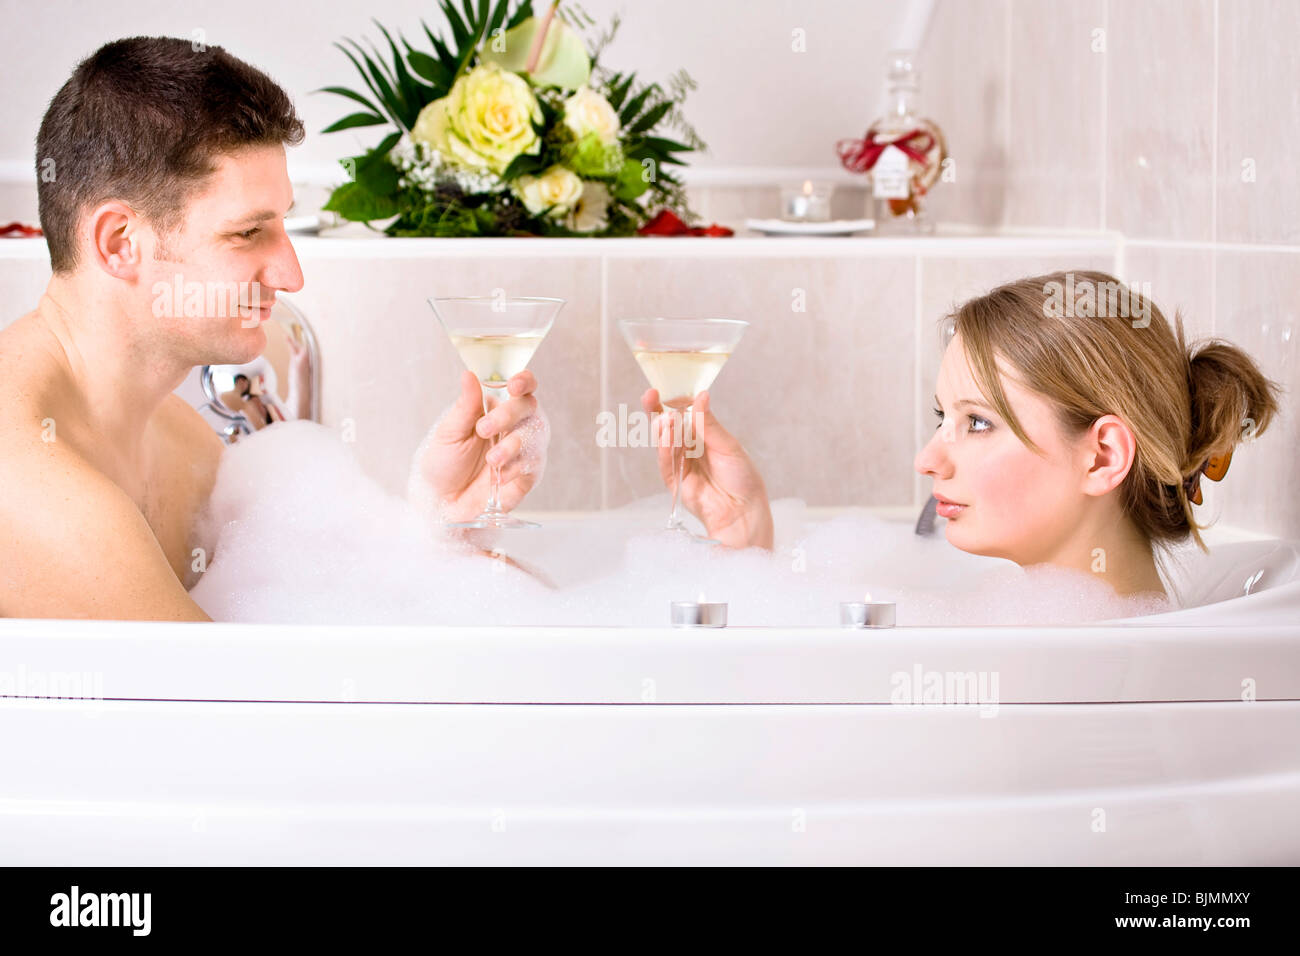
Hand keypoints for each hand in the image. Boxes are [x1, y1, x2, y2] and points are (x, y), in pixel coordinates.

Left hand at [410, 370, 548, 522]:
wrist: (443, 502)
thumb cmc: (445, 463)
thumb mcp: (449, 433)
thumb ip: (465, 406)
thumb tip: (469, 374)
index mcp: (497, 407)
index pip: (520, 386)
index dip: (523, 381)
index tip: (513, 385)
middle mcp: (516, 424)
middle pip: (530, 406)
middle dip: (509, 415)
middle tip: (484, 428)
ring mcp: (525, 449)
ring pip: (535, 435)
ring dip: (513, 445)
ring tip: (491, 459)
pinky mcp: (529, 474)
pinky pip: (533, 464)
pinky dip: (516, 468)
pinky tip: (499, 475)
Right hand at [641, 388, 772, 549]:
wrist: (742, 509)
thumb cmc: (741, 476)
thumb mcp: (728, 445)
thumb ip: (709, 424)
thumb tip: (700, 396)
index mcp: (702, 433)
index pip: (682, 413)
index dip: (672, 401)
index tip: (662, 389)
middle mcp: (688, 446)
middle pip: (667, 425)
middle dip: (658, 411)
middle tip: (651, 397)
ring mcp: (680, 462)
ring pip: (664, 442)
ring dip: (663, 429)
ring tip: (665, 419)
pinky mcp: (674, 480)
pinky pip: (665, 462)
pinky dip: (664, 449)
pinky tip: (665, 436)